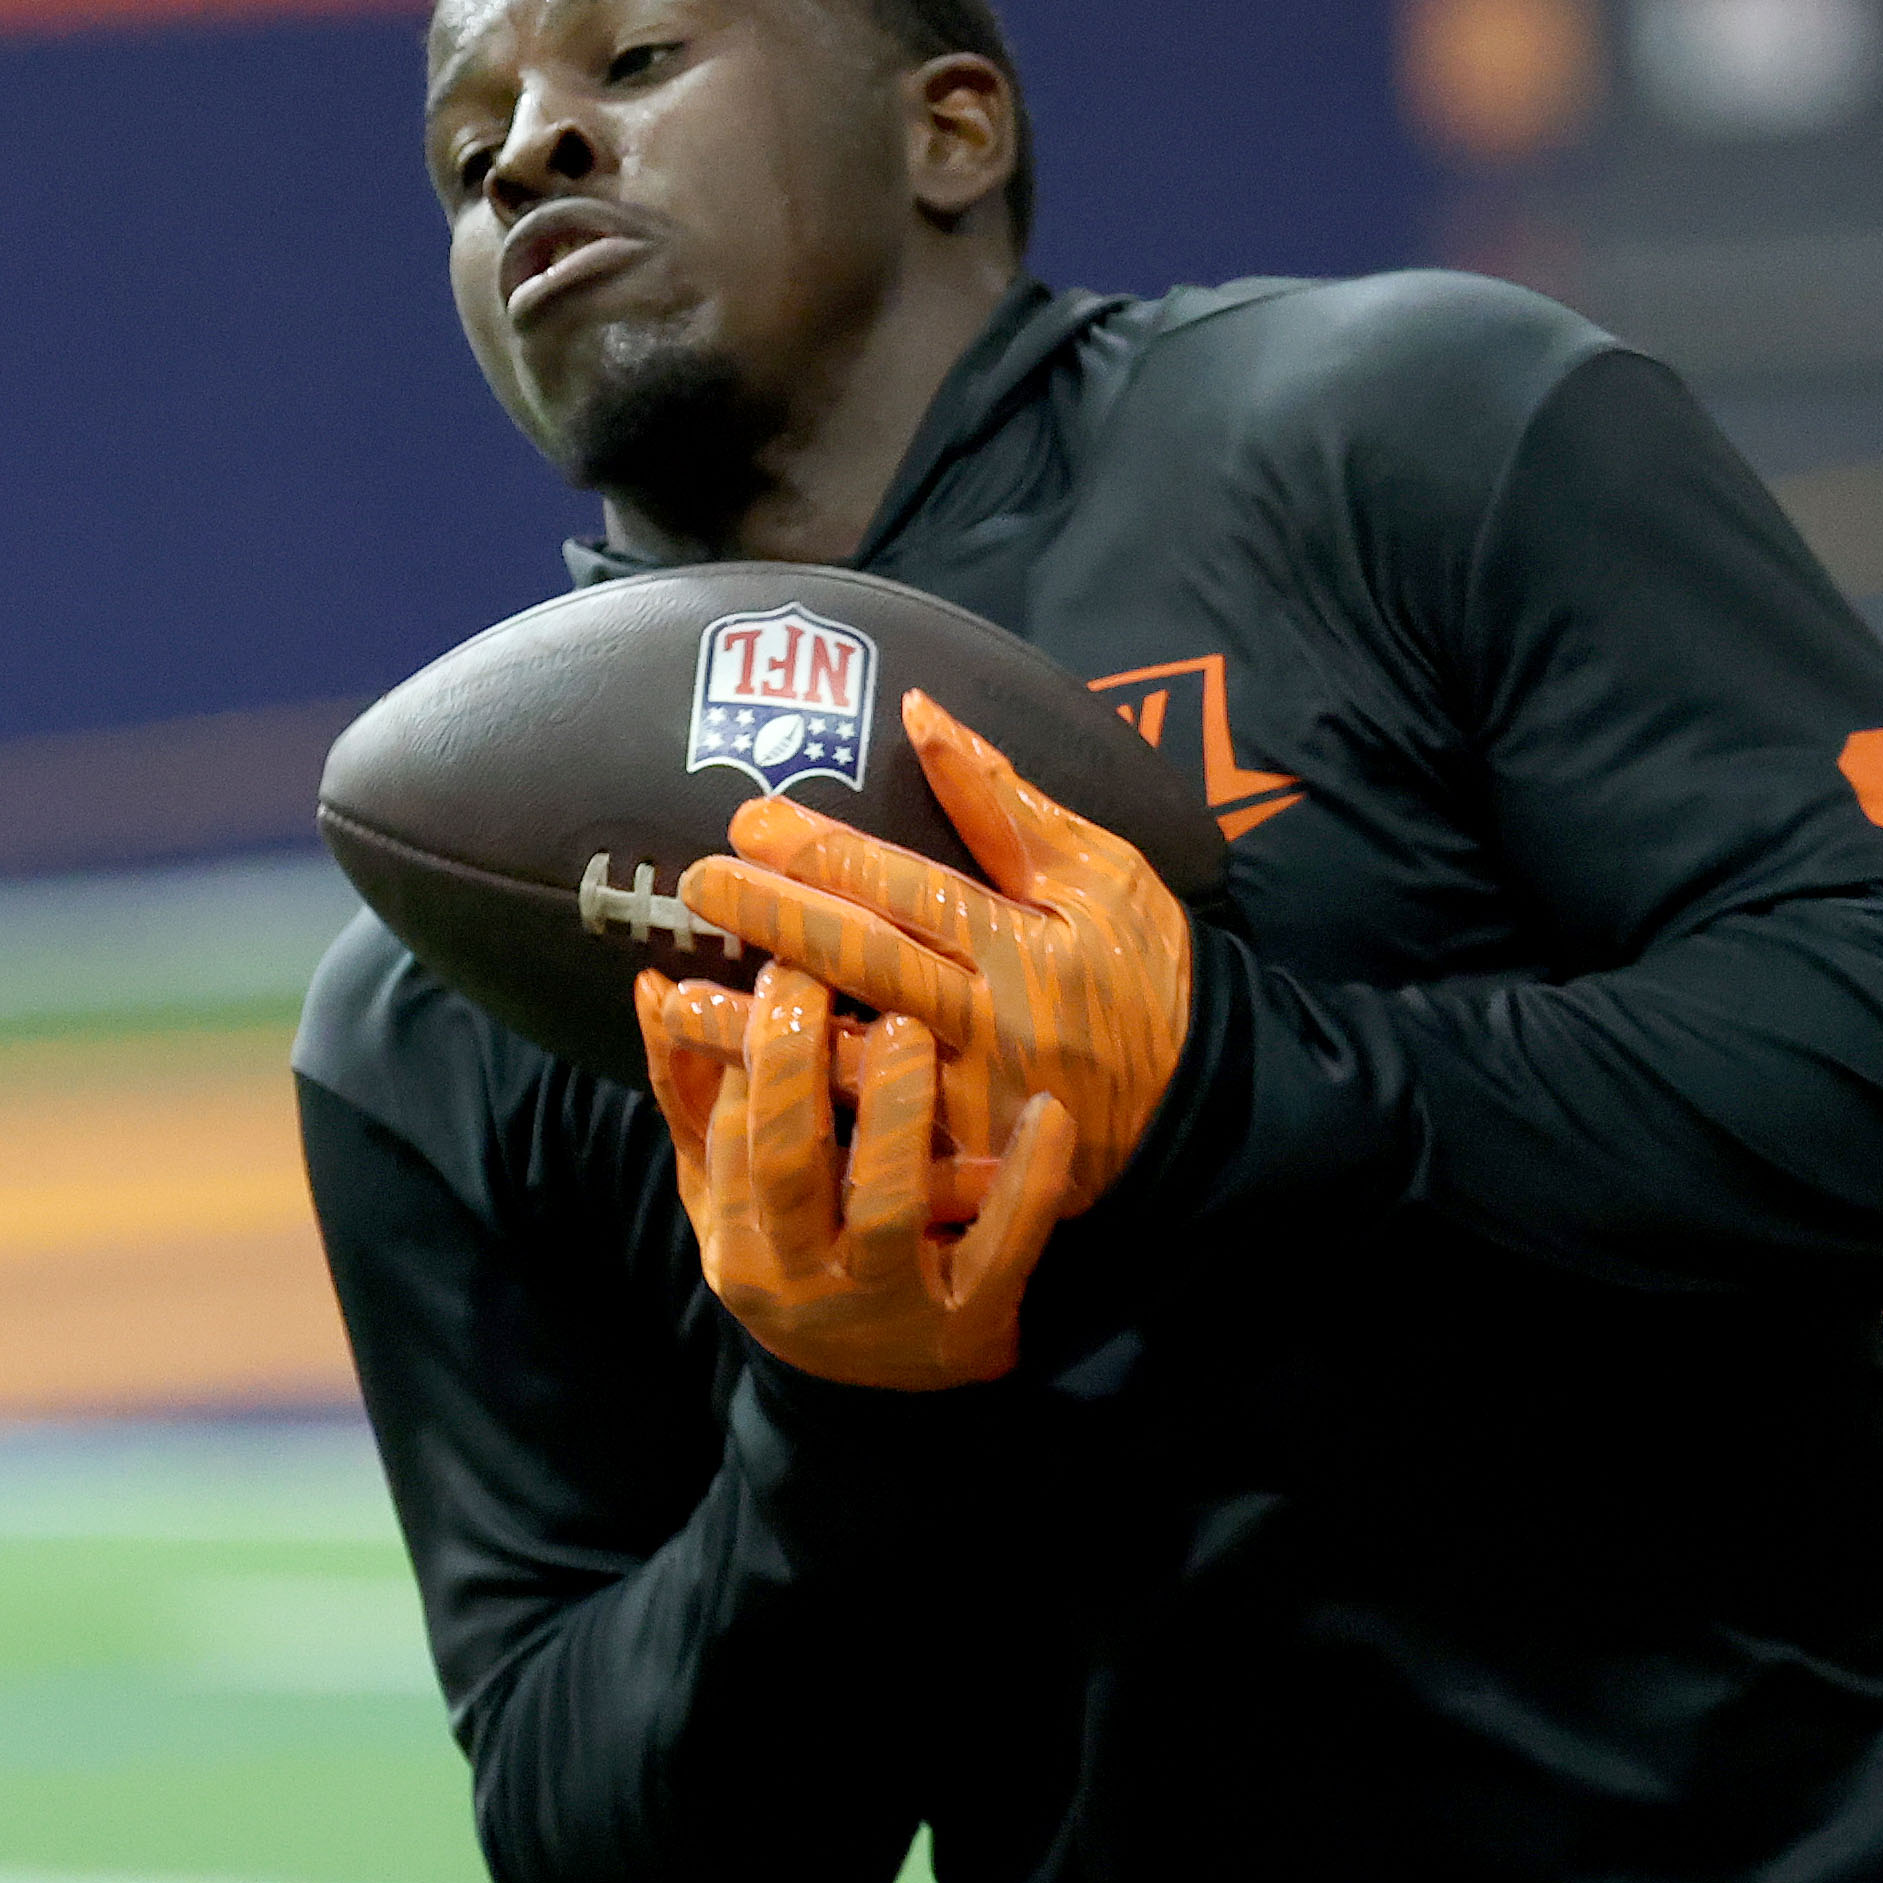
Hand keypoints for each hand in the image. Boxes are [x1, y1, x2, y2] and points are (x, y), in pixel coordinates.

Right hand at [638, 958, 1073, 1390]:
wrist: (882, 1392)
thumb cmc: (802, 1254)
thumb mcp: (732, 1196)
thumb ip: (692, 1098)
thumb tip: (652, 987)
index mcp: (738, 1241)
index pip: (731, 1134)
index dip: (752, 1047)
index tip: (783, 959)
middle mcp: (800, 1280)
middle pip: (786, 1167)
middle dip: (797, 1067)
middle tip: (825, 972)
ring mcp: (886, 1305)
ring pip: (886, 1207)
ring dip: (897, 1114)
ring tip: (910, 1028)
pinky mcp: (970, 1322)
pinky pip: (1002, 1247)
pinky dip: (1029, 1181)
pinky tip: (1051, 1111)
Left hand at [679, 691, 1191, 1214]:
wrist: (1204, 1106)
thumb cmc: (1148, 973)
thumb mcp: (1101, 871)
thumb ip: (1002, 801)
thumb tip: (920, 715)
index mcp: (1024, 943)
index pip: (906, 889)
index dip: (823, 854)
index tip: (748, 821)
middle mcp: (993, 1024)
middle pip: (867, 965)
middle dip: (775, 921)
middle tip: (694, 885)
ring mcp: (975, 1105)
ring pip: (851, 1067)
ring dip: (760, 1035)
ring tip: (677, 999)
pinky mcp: (964, 1167)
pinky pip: (869, 1147)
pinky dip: (803, 1122)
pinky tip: (737, 1100)